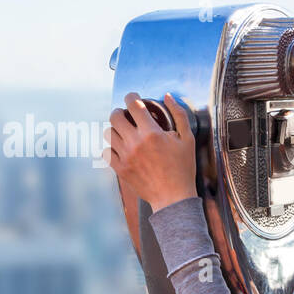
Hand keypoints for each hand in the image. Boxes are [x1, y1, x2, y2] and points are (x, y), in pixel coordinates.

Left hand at [103, 92, 196, 211]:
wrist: (173, 197)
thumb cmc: (183, 168)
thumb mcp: (188, 138)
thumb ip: (179, 114)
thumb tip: (168, 96)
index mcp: (152, 133)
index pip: (133, 105)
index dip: (131, 96)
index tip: (134, 97)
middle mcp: (135, 143)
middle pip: (115, 116)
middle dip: (120, 111)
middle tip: (126, 114)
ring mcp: (125, 156)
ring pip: (108, 133)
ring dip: (115, 128)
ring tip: (123, 131)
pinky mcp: (120, 169)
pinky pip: (106, 152)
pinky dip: (111, 147)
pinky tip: (121, 147)